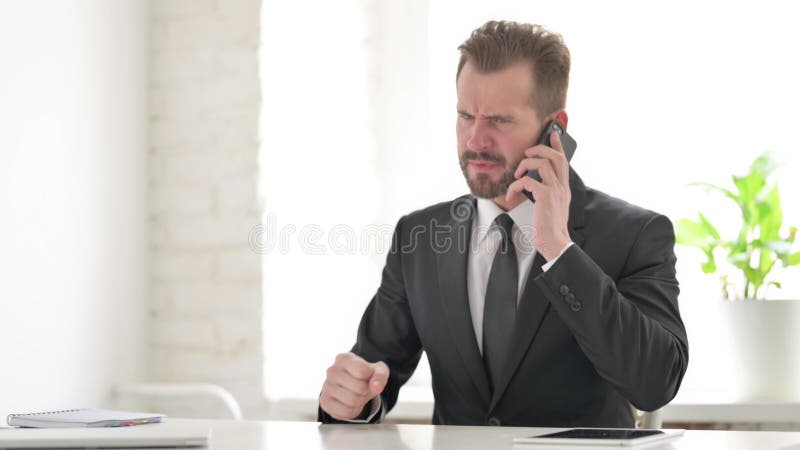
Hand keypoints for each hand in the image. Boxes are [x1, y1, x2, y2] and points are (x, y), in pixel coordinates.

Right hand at [320, 352, 389, 419]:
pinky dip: (353, 410)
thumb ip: (380, 375)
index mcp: (344, 358)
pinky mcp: (325, 402)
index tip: (367, 375)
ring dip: (360, 401)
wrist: (353, 385)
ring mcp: (326, 387)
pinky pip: (346, 412)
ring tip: (357, 394)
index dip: (371, 377)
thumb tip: (375, 387)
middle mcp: (332, 371)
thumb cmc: (365, 375)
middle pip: (359, 388)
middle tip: (363, 387)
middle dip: (366, 390)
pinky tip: (350, 403)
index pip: (362, 371)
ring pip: (353, 401)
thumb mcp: (378, 371)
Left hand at [506, 131, 571, 260]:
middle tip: (526, 153)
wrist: (556, 244)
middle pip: (554, 156)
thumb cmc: (550, 228)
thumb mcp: (552, 207)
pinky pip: (527, 181)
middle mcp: (561, 186)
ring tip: (516, 176)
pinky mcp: (545, 197)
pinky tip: (511, 196)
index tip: (552, 134)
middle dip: (539, 149)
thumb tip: (534, 185)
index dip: (558, 145)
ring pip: (541, 164)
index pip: (564, 161)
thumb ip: (548, 193)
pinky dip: (515, 186)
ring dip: (525, 165)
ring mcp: (555, 190)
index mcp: (563, 188)